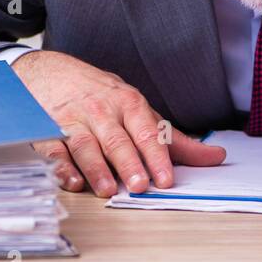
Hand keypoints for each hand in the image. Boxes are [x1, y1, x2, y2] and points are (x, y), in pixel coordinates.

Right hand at [11, 50, 225, 195]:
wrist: (49, 71)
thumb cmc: (101, 96)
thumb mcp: (139, 109)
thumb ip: (175, 139)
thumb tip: (215, 158)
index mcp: (129, 104)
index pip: (147, 131)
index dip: (157, 156)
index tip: (167, 179)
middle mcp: (102, 111)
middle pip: (117, 139)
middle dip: (129, 163)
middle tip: (140, 185)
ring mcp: (73, 120)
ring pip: (86, 145)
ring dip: (97, 169)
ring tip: (107, 190)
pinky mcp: (46, 130)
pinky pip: (53, 149)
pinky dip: (61, 167)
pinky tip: (71, 181)